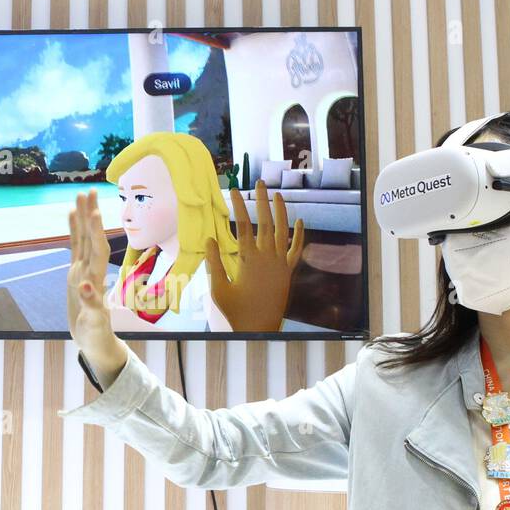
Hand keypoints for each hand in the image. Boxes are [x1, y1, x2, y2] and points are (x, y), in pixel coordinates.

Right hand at [68, 189, 127, 384]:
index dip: (95, 232)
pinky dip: (73, 231)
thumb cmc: (96, 336)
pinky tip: (71, 214)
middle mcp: (91, 270)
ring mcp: (83, 270)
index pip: (97, 250)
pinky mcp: (75, 274)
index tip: (94, 212)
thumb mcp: (93, 323)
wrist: (95, 342)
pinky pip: (74, 247)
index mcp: (95, 279)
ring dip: (82, 217)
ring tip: (79, 195)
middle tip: (87, 191)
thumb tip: (85, 285)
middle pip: (91, 238)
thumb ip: (91, 304)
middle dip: (89, 215)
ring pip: (83, 238)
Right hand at [207, 181, 304, 332]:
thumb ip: (215, 262)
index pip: (244, 225)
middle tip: (259, 182)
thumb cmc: (236, 310)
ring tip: (277, 194)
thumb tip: (209, 239)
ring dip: (280, 211)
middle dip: (261, 200)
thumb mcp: (219, 288)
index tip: (233, 190)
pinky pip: (296, 249)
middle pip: (265, 222)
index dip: (238, 205)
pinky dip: (299, 234)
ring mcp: (280, 263)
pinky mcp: (288, 271)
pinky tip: (300, 221)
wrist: (260, 326)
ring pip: (282, 230)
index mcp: (249, 259)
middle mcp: (267, 256)